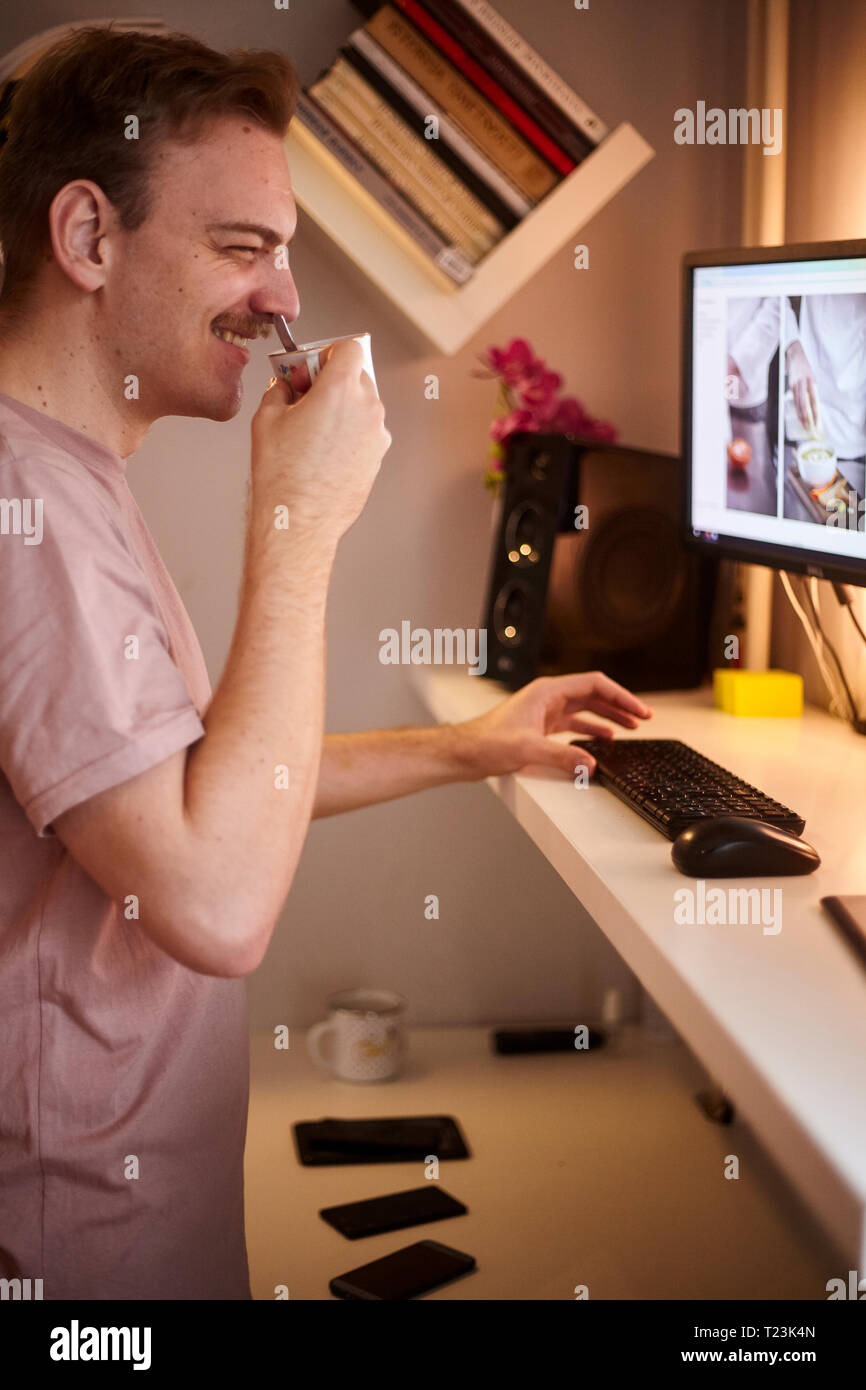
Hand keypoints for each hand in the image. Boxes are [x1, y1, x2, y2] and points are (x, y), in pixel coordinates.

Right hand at [250, 338, 390, 540]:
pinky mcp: (379, 456)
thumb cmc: (282, 473)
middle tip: (307, 398)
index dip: (329, 353)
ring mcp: (377, 433)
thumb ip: (280, 388)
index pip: (349, 348)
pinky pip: (365, 430)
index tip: (314, 367)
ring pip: (362, 404)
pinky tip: (325, 451)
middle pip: (357, 375)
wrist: (299, 518)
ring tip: (313, 430)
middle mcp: (367, 407)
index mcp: (340, 389)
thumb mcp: (267, 417)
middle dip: (333, 381)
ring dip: (343, 407)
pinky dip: (350, 432)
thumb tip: (286, 384)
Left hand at [454, 672, 652, 778]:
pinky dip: (592, 730)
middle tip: (644, 718)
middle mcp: (548, 698)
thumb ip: (562, 757)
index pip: (594, 685)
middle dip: (620, 705)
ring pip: (586, 709)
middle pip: (594, 695)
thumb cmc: (487, 743)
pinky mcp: (541, 727)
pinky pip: (575, 724)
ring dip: (609, 717)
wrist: (464, 752)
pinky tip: (605, 739)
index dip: (621, 696)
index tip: (640, 710)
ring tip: (632, 728)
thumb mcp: (528, 749)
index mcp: (548, 692)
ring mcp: (545, 712)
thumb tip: (591, 763)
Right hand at [786, 341, 819, 434]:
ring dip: (800, 415)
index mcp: (811, 381)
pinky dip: (796, 408)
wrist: (796, 355)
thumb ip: (812, 390)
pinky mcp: (790, 386)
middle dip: (806, 417)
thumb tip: (813, 405)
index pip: (813, 400)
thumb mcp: (812, 377)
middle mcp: (803, 384)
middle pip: (804, 404)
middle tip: (808, 427)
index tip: (816, 422)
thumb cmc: (806, 368)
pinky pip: (793, 399)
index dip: (814, 412)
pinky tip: (798, 415)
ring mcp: (795, 385)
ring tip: (803, 424)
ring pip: (797, 403)